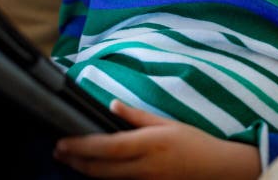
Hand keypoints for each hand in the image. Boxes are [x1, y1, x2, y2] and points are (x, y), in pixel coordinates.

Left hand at [53, 100, 260, 179]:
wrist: (219, 170)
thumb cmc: (195, 142)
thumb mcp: (168, 123)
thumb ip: (137, 116)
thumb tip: (112, 105)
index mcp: (149, 144)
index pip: (107, 147)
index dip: (82, 146)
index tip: (63, 142)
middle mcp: (144, 167)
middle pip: (101, 169)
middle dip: (76, 161)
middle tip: (58, 151)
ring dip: (85, 170)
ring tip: (69, 160)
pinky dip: (104, 178)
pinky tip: (94, 170)